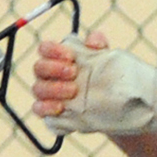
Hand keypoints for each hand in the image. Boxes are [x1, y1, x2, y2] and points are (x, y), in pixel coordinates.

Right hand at [31, 31, 156, 136]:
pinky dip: (47, 109)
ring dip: (53, 89)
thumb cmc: (108, 76)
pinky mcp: (52, 114)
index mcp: (58, 58)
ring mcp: (48, 95)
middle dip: (54, 69)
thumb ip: (99, 44)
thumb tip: (93, 42)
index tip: (70, 56)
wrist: (119, 104)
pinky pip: (39, 111)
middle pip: (38, 68)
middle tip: (73, 73)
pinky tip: (61, 108)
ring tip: (73, 91)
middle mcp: (49, 75)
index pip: (45, 48)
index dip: (53, 50)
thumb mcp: (108, 57)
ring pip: (38, 89)